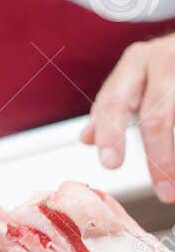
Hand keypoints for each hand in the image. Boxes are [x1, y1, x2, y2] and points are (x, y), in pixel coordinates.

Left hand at [83, 33, 174, 199]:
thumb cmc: (164, 62)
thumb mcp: (134, 75)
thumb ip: (112, 106)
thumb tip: (86, 138)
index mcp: (135, 61)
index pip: (114, 101)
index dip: (111, 133)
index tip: (110, 164)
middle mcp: (163, 60)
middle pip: (157, 115)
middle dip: (159, 157)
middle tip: (163, 190)